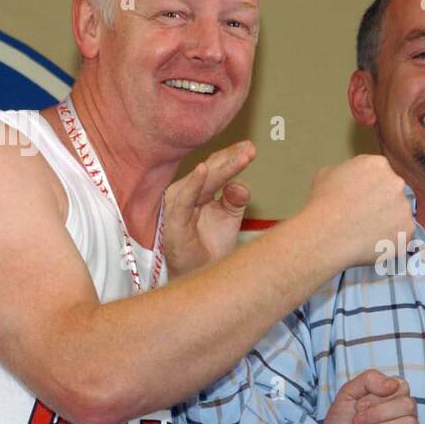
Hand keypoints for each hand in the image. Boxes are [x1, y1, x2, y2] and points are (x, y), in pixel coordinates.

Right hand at [163, 140, 254, 276]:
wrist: (199, 275)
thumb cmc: (210, 246)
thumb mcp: (229, 218)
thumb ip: (236, 200)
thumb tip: (241, 185)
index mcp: (199, 190)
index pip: (216, 167)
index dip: (232, 156)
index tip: (250, 148)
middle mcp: (186, 194)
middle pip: (211, 170)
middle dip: (231, 158)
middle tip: (250, 150)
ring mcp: (178, 206)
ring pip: (201, 182)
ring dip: (220, 168)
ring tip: (240, 157)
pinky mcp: (173, 221)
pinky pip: (183, 199)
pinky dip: (193, 183)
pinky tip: (203, 170)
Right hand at [303, 155, 413, 266]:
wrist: (325, 235)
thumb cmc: (322, 204)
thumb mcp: (328, 173)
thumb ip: (347, 170)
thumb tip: (351, 177)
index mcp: (378, 164)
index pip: (382, 174)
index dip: (372, 188)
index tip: (363, 199)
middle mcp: (396, 182)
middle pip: (394, 192)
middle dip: (383, 203)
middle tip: (366, 216)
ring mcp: (404, 207)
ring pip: (400, 213)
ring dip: (389, 221)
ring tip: (368, 232)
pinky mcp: (407, 230)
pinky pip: (403, 234)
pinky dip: (392, 239)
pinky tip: (374, 242)